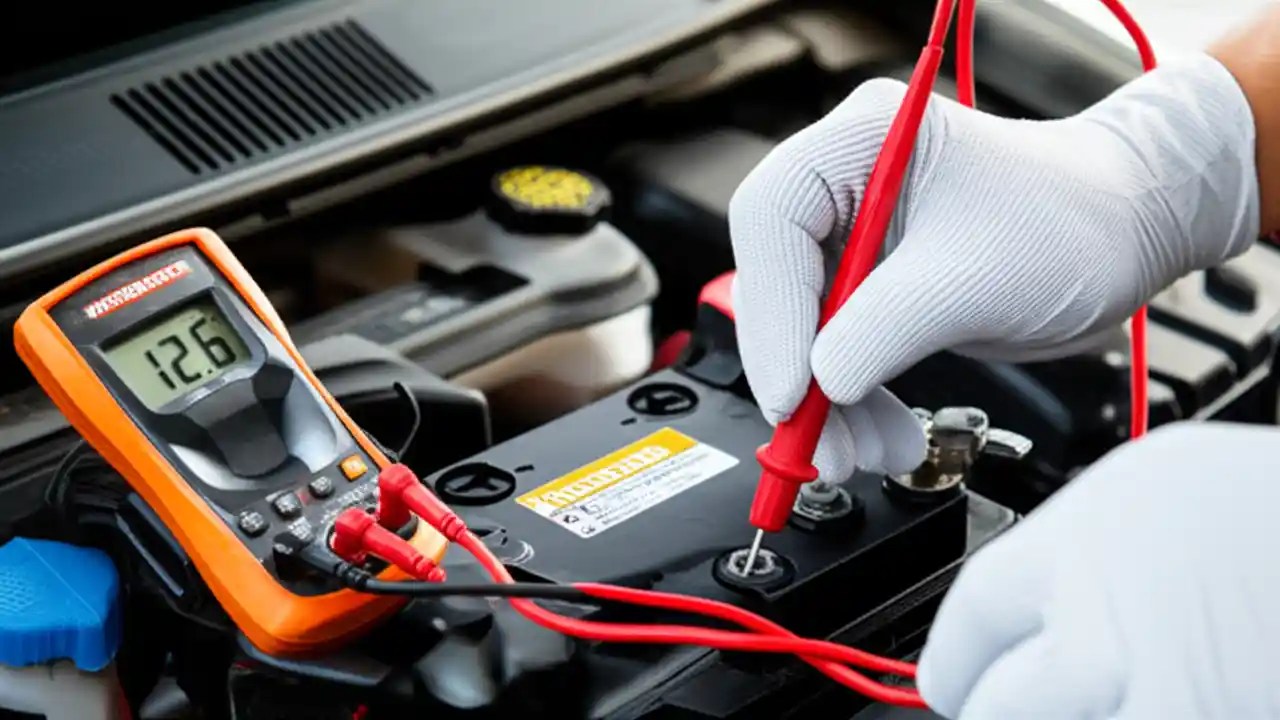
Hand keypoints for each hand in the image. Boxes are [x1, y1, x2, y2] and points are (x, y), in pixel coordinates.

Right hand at [728, 54, 1257, 482]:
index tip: (793, 388)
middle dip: (797, 372)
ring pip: (801, 331)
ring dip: (826, 405)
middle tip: (814, 442)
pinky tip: (881, 435)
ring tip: (862, 452)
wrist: (1127, 235)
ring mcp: (854, 238)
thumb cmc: (1074, 221)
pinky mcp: (870, 288)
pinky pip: (836, 352)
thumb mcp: (973, 279)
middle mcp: (845, 183)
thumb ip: (882, 330)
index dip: (773, 311)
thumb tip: (819, 385)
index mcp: (860, 141)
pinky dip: (851, 404)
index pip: (772, 220)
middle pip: (775, 283)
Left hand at [917, 422, 1279, 718]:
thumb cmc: (1268, 504)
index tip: (951, 678)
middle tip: (1013, 703)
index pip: (966, 624)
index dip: (952, 662)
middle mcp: (1100, 633)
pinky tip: (1158, 699)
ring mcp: (1151, 698)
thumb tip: (1034, 601)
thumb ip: (1074, 553)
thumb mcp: (1150, 487)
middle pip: (993, 709)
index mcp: (1075, 551)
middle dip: (999, 711)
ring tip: (1104, 692)